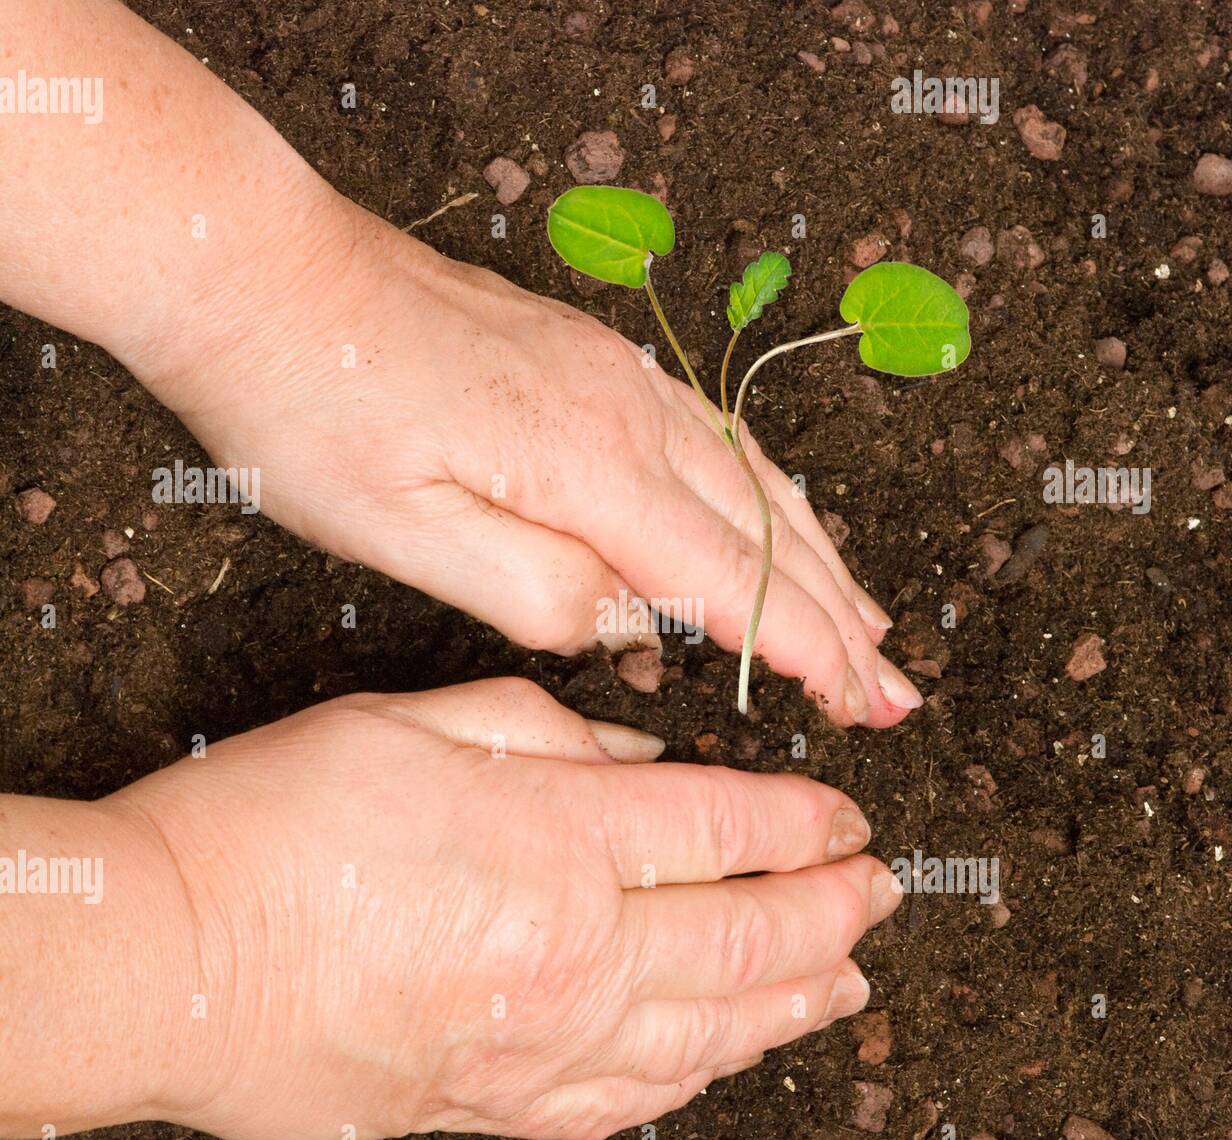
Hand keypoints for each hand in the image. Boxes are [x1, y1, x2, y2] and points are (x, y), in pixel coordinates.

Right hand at [115, 678, 898, 1139]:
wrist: (167, 961)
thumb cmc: (273, 827)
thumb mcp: (415, 722)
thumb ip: (548, 733)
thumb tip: (642, 760)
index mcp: (556, 839)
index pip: (728, 827)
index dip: (806, 822)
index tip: (850, 818)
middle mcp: (573, 951)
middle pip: (749, 935)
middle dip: (834, 911)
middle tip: (883, 893)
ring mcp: (542, 1042)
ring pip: (715, 1029)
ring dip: (797, 1000)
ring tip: (849, 979)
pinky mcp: (498, 1103)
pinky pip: (634, 1100)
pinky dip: (704, 1073)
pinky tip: (735, 1052)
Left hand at [136, 196, 922, 728]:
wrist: (267, 275)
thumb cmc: (316, 408)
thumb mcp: (405, 533)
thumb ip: (536, 592)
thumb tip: (625, 624)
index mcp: (589, 463)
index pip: (730, 577)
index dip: (804, 649)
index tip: (861, 704)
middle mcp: (628, 412)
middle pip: (766, 530)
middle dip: (841, 619)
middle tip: (896, 688)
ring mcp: (617, 378)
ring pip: (755, 480)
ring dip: (821, 559)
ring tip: (872, 620)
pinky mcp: (593, 364)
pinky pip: (715, 440)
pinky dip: (769, 499)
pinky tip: (783, 523)